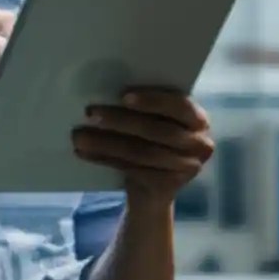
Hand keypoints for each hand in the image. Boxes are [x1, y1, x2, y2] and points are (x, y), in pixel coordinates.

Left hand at [72, 88, 213, 206]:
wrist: (153, 190)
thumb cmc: (152, 142)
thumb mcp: (156, 122)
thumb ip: (145, 109)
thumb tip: (107, 89)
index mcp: (198, 119)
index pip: (179, 105)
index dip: (152, 101)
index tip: (123, 96)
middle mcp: (200, 144)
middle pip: (156, 130)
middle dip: (120, 120)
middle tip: (90, 113)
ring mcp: (187, 168)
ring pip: (140, 152)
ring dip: (106, 142)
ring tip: (79, 136)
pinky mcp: (167, 187)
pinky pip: (132, 170)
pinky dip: (105, 159)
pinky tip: (84, 152)